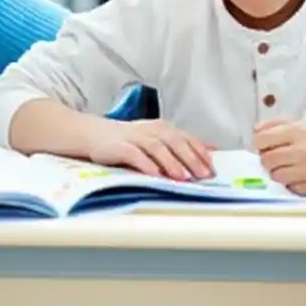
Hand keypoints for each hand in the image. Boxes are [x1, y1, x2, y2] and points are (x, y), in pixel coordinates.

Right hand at [87, 119, 213, 180]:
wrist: (94, 134)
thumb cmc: (129, 140)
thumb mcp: (158, 138)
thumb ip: (182, 144)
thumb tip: (210, 149)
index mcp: (163, 128)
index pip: (187, 138)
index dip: (201, 153)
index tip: (212, 168)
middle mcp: (152, 130)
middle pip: (175, 142)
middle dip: (191, 159)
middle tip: (203, 174)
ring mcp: (135, 137)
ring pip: (157, 148)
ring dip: (171, 162)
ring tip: (182, 177)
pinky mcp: (120, 146)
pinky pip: (135, 155)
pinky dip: (147, 164)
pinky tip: (155, 174)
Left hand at [252, 119, 305, 195]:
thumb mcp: (303, 124)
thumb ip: (277, 125)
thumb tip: (255, 131)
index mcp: (298, 131)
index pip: (261, 140)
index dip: (261, 144)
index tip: (267, 146)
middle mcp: (302, 150)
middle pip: (266, 160)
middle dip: (269, 159)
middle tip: (280, 158)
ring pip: (275, 176)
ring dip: (279, 172)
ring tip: (291, 167)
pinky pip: (289, 188)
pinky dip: (292, 183)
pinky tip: (303, 175)